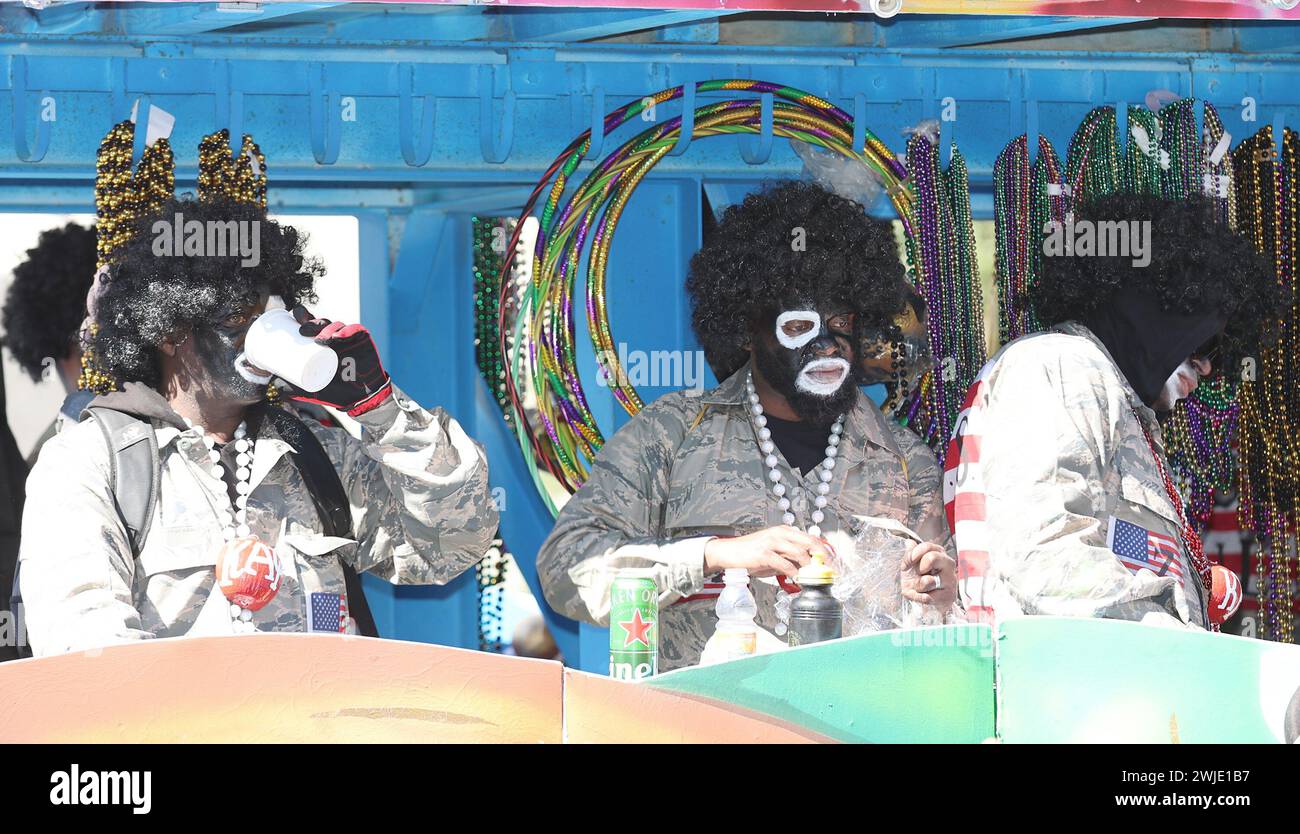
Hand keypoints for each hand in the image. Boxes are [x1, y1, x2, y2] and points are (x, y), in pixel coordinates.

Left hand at [289, 305, 391, 414]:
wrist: (358, 397)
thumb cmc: (334, 390)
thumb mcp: (309, 389)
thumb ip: (292, 388)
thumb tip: (273, 386)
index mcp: (320, 341)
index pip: (310, 324)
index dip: (301, 317)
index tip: (293, 320)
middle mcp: (334, 336)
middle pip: (321, 321)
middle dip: (311, 321)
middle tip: (302, 331)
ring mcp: (349, 337)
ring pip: (337, 325)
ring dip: (326, 328)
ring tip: (319, 339)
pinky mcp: (363, 339)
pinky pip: (355, 330)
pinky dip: (346, 331)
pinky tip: (338, 336)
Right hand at [703, 526, 834, 578]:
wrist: (728, 553)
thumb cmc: (750, 554)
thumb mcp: (774, 554)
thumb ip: (790, 558)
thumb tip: (808, 569)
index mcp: (784, 531)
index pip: (811, 539)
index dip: (825, 551)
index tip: (833, 564)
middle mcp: (780, 533)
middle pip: (810, 542)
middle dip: (823, 558)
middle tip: (830, 571)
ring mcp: (772, 542)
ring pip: (799, 552)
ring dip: (809, 568)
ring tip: (814, 578)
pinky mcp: (764, 553)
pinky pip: (784, 564)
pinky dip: (794, 573)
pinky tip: (798, 580)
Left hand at [900, 542, 956, 611]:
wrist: (928, 603)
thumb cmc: (920, 579)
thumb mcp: (913, 565)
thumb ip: (911, 553)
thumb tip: (909, 542)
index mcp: (939, 553)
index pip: (927, 547)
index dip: (912, 555)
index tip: (905, 566)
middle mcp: (948, 565)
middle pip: (932, 558)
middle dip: (918, 569)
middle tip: (917, 575)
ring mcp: (950, 581)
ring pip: (928, 581)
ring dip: (917, 586)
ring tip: (918, 588)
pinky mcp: (948, 596)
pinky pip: (927, 597)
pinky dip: (917, 598)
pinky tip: (918, 597)